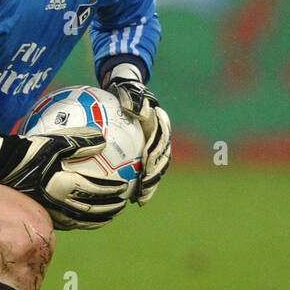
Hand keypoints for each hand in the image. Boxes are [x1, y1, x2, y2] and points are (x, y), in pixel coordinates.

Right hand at [0, 127, 128, 228]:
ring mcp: (49, 210)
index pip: (96, 190)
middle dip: (109, 208)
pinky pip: (65, 222)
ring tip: (109, 218)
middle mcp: (59, 202)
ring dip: (97, 220)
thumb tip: (102, 140)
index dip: (112, 190)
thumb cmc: (27, 151)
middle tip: (122, 205)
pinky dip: (79, 223)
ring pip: (79, 220)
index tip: (124, 187)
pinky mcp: (41, 212)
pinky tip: (83, 220)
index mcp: (65, 185)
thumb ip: (79, 141)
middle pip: (91, 210)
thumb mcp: (54, 141)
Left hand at [106, 63, 171, 206]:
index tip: (147, 166)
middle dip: (154, 176)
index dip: (156, 155)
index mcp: (160, 124)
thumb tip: (131, 110)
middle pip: (161, 160)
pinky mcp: (147, 154)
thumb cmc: (128, 91)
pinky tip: (129, 196)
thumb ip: (132, 100)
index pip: (160, 142)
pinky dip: (140, 183)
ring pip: (155, 168)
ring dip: (150, 184)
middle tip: (144, 190)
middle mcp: (161, 137)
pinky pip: (144, 170)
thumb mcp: (130, 90)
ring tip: (140, 199)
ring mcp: (155, 147)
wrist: (128, 93)